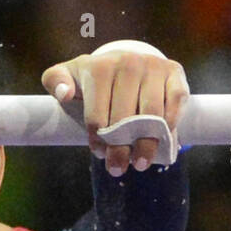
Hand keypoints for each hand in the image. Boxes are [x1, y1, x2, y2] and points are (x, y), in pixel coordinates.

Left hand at [41, 48, 188, 174]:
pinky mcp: (174, 71)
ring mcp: (153, 66)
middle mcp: (127, 62)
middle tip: (118, 168)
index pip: (97, 116)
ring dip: (146, 144)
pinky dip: (171, 124)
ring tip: (140, 163)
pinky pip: (176, 102)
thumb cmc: (93, 79)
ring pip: (151, 115)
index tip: (99, 153)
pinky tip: (162, 140)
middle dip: (120, 149)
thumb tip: (64, 95)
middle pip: (125, 119)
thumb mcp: (69, 76)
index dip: (98, 140)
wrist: (124, 62)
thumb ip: (55, 81)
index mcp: (99, 67)